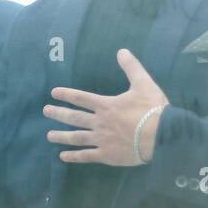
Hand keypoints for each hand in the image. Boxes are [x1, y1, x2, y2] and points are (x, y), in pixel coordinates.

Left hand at [44, 48, 169, 165]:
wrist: (162, 136)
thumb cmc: (153, 109)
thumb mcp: (144, 84)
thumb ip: (132, 68)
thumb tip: (122, 51)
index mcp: (106, 105)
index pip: (81, 98)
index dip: (66, 94)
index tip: (53, 93)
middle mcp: (99, 122)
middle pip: (74, 117)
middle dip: (58, 113)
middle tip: (45, 111)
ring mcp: (101, 140)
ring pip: (76, 137)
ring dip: (61, 136)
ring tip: (49, 135)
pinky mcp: (107, 155)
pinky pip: (86, 156)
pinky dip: (74, 156)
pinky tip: (63, 157)